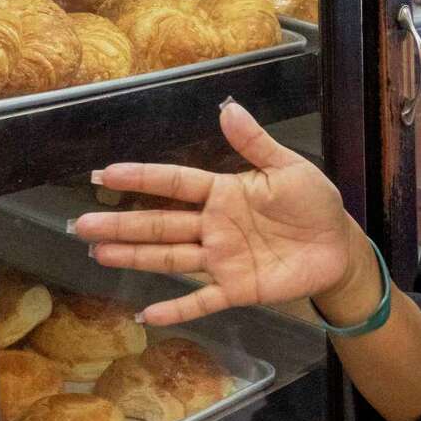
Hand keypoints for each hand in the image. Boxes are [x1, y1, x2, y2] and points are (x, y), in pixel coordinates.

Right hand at [72, 101, 354, 325]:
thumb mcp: (288, 168)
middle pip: (161, 223)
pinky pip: (202, 301)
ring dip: (134, 256)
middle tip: (81, 224)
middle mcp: (214, 226)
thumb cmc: (314, 203)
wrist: (340, 246)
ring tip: (98, 252)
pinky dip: (176, 308)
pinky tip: (146, 313)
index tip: (104, 173)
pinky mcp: (237, 289)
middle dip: (122, 223)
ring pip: (170, 258)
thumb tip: (227, 106)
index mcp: (224, 193)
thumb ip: (255, 143)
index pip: (175, 182)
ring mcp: (222, 259)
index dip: (141, 178)